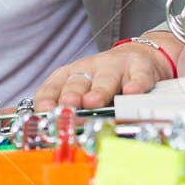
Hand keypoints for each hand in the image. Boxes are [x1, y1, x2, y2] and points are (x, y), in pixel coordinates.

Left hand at [32, 34, 180, 109]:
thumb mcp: (80, 89)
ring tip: (92, 102)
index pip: (53, 87)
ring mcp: (115, 68)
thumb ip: (65, 107)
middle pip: (77, 83)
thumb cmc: (104, 80)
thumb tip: (46, 128)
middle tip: (67, 105)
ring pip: (105, 79)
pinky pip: (138, 77)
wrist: (139, 57)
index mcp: (70, 74)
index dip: (48, 99)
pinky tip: (131, 92)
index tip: (45, 112)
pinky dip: (135, 85)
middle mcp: (90, 69)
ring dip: (98, 91)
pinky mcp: (139, 68)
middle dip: (71, 94)